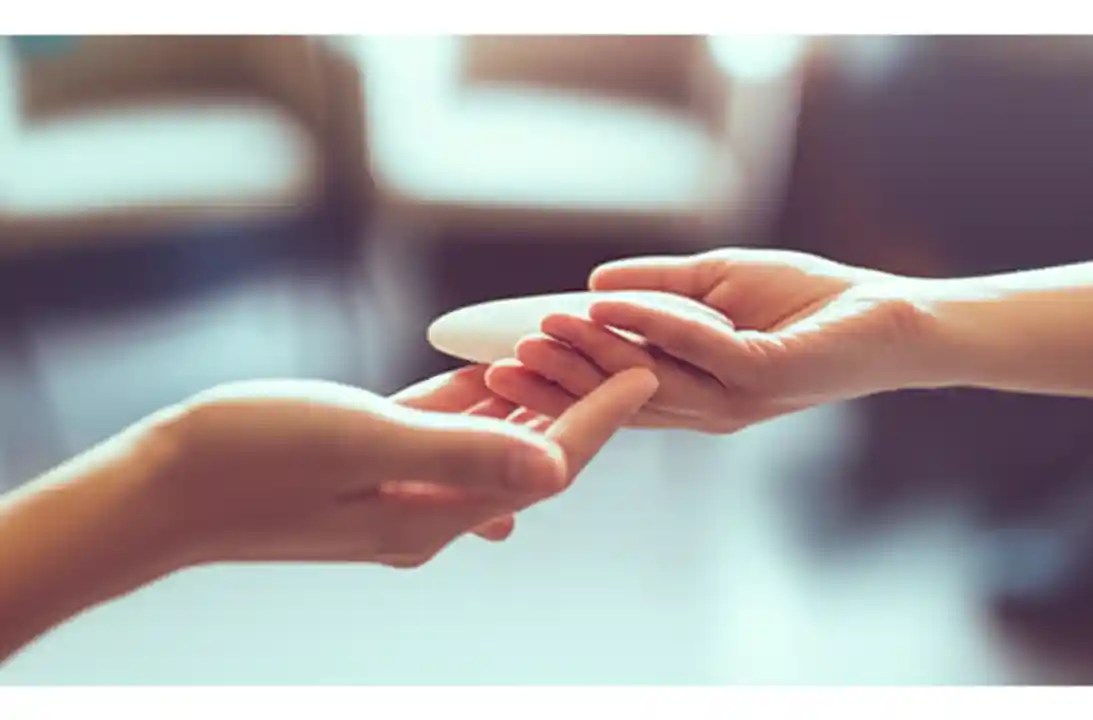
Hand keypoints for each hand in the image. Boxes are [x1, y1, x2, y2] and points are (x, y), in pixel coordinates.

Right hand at [140, 366, 657, 569]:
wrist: (159, 487)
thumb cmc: (251, 459)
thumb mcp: (363, 445)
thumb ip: (461, 453)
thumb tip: (557, 469)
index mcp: (434, 515)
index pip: (543, 464)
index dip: (600, 418)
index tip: (648, 372)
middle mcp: (426, 511)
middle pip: (527, 455)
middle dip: (580, 407)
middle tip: (627, 355)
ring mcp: (395, 490)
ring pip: (486, 441)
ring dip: (532, 400)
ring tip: (579, 356)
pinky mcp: (366, 465)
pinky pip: (440, 431)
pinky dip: (475, 401)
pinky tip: (500, 374)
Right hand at [484, 248, 936, 432]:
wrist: (888, 313)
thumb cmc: (807, 300)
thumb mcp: (716, 284)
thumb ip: (658, 288)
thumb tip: (591, 284)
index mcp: (691, 389)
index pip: (610, 390)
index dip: (557, 381)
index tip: (499, 365)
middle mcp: (707, 406)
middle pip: (616, 398)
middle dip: (557, 381)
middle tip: (499, 364)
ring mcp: (735, 398)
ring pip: (648, 382)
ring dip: (592, 355)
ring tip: (541, 330)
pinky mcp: (766, 377)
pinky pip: (702, 350)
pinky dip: (656, 325)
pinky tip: (613, 306)